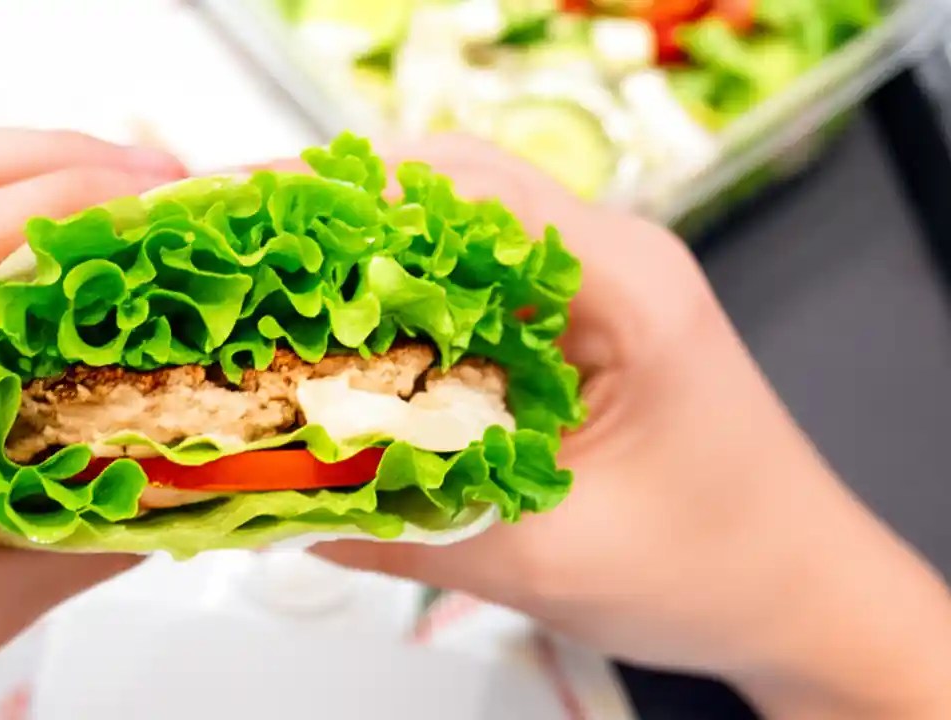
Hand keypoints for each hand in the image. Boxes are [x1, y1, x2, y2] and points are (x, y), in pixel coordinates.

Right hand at [308, 136, 950, 718]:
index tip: (262, 228)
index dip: (351, 199)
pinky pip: (473, 288)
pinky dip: (405, 308)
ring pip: (457, 235)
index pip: (466, 188)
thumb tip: (281, 505)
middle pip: (452, 191)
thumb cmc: (718, 569)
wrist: (798, 593)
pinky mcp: (576, 326)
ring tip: (279, 306)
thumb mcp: (551, 559)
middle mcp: (613, 263)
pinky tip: (352, 351)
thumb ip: (411, 528)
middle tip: (248, 273)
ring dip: (369, 264)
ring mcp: (596, 289)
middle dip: (342, 223)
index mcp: (627, 288)